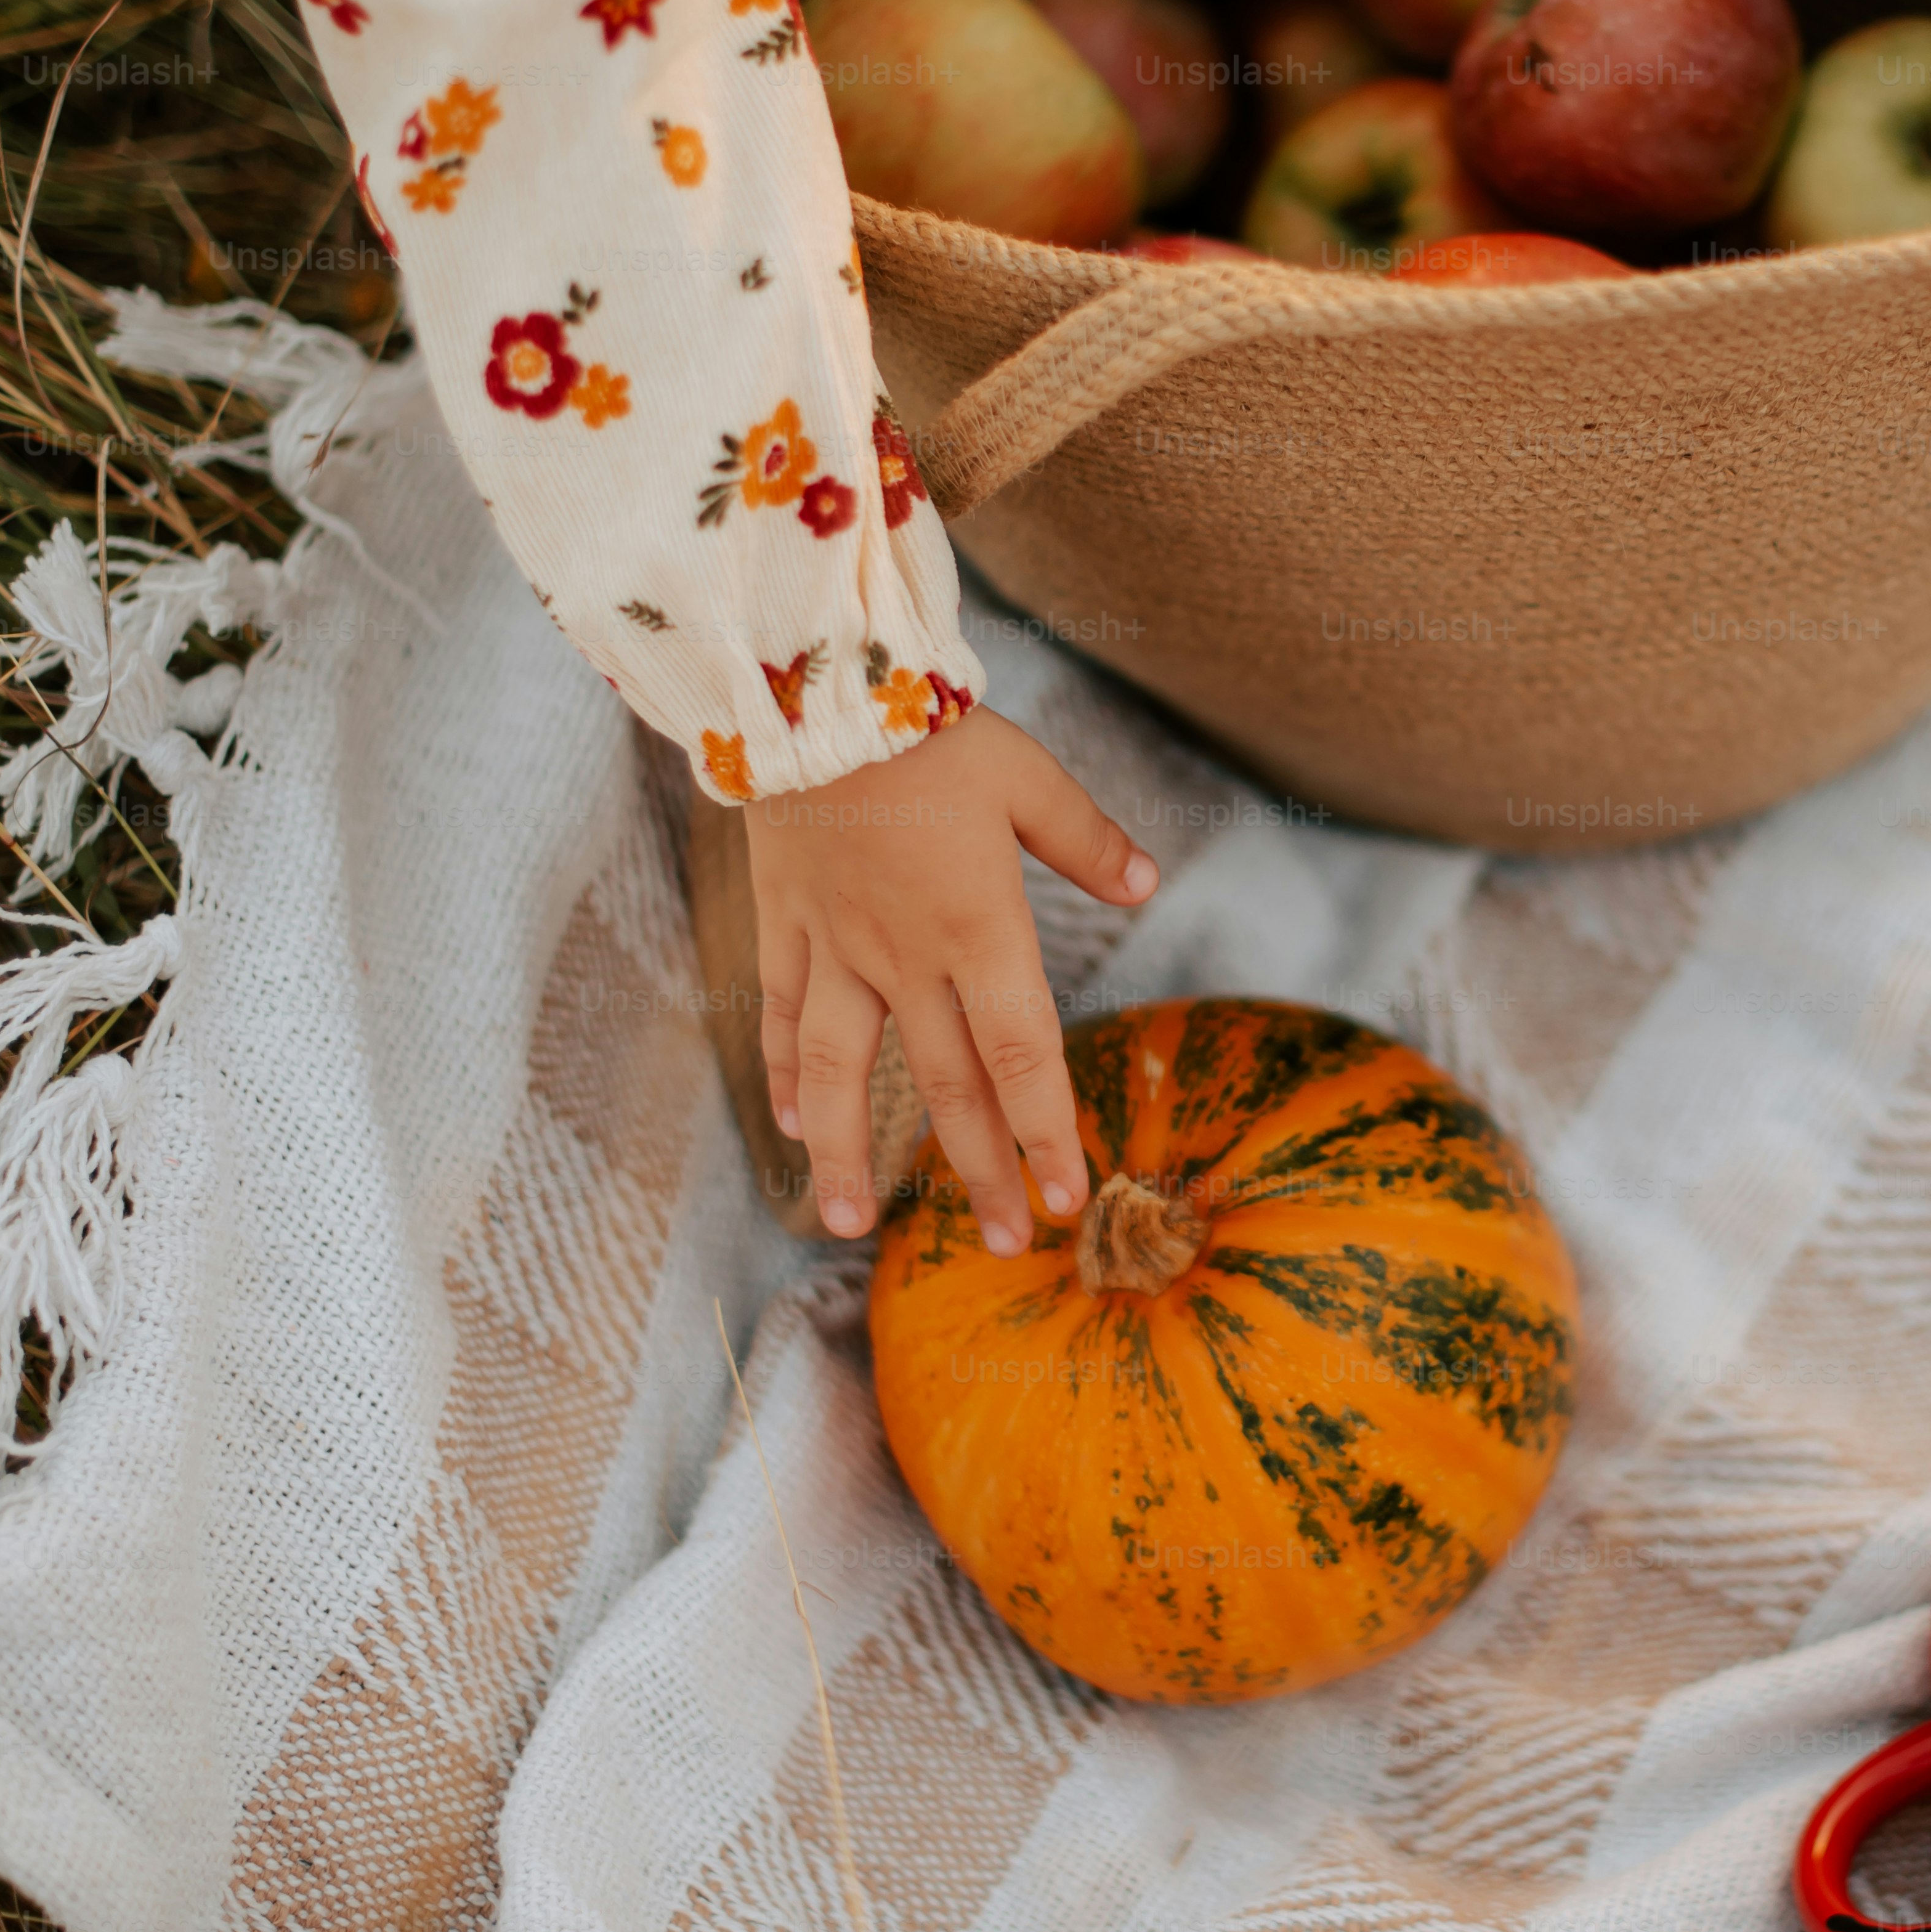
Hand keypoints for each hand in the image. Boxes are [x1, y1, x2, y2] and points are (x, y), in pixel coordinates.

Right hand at [745, 707, 1155, 1248]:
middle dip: (976, 1169)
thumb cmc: (931, 731)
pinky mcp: (784, 925)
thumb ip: (1087, 841)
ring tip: (850, 1224)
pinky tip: (792, 1126)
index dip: (1045, 1132)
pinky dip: (785, 1073)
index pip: (1022, 1054)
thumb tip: (1147, 885)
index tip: (1064, 1197)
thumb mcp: (1027, 776)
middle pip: (946, 1085)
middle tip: (1000, 1242)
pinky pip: (783, 1013)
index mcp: (978, 927)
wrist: (814, 689)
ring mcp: (836, 947)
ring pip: (842, 1072)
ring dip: (846, 1153)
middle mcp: (906, 955)